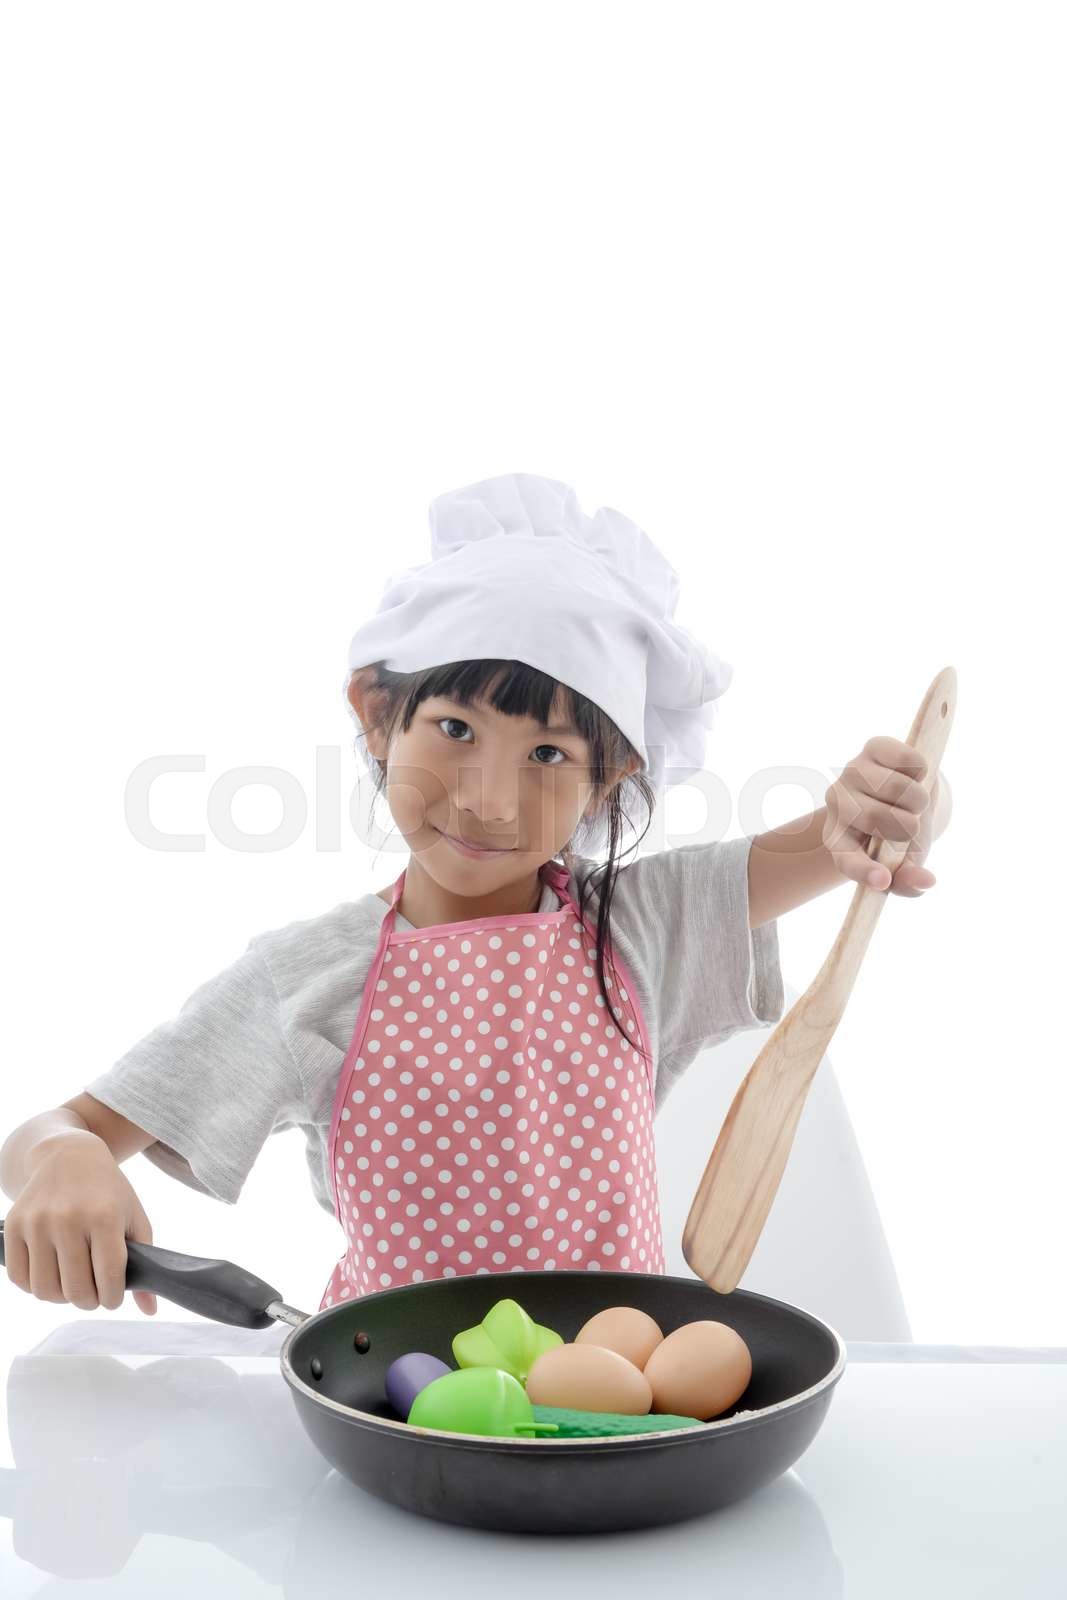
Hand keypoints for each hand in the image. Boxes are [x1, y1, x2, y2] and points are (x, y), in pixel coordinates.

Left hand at [824, 736, 943, 894]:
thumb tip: (926, 882)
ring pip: (894, 787)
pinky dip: (921, 771)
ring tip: (915, 802)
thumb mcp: (904, 861)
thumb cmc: (902, 832)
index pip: (846, 860)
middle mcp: (837, 803)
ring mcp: (852, 772)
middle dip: (907, 825)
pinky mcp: (873, 747)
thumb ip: (909, 880)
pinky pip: (906, 759)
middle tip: (912, 823)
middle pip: (874, 816)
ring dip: (919, 800)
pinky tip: (916, 776)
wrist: (910, 791)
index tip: (883, 879)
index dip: (863, 871)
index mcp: (839, 840)